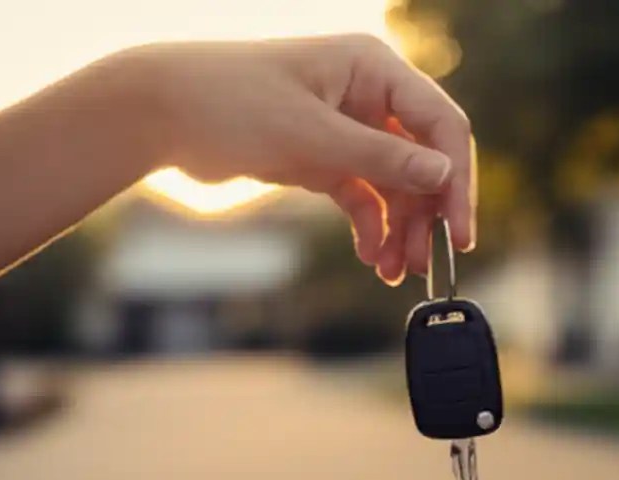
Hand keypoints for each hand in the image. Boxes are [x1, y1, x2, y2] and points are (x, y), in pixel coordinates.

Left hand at [117, 35, 475, 284]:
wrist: (161, 112)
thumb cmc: (230, 103)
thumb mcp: (310, 136)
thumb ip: (381, 157)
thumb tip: (443, 175)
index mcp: (373, 68)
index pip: (440, 124)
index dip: (455, 180)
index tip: (456, 233)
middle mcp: (366, 94)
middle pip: (422, 159)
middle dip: (426, 213)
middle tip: (425, 264)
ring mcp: (346, 127)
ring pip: (394, 184)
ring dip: (399, 228)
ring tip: (394, 271)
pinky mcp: (322, 157)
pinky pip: (363, 195)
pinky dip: (370, 226)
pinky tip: (372, 257)